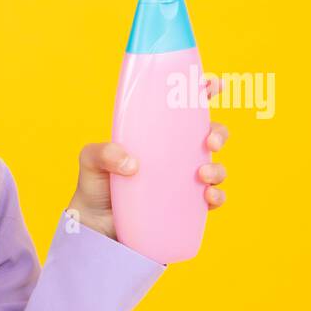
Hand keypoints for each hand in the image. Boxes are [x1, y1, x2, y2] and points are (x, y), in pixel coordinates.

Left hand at [68, 80, 229, 240]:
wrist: (94, 225)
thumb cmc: (95, 184)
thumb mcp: (91, 160)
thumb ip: (104, 153)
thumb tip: (132, 163)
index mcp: (157, 135)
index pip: (184, 109)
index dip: (203, 92)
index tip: (213, 84)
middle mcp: (175, 155)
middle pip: (210, 135)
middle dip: (219, 133)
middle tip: (209, 141)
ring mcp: (183, 180)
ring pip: (216, 167)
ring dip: (218, 168)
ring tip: (202, 175)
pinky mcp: (186, 205)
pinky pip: (212, 198)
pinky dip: (217, 195)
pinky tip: (207, 196)